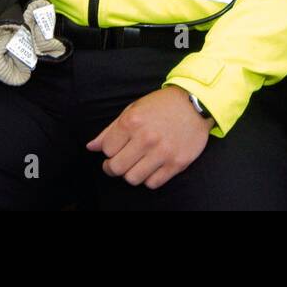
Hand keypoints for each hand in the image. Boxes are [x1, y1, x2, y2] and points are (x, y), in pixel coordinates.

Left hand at [87, 86, 212, 188]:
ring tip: (136, 165)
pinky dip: (148, 179)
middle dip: (113, 168)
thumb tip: (91, 147)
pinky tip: (151, 167)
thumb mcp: (133, 110)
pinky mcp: (177, 163)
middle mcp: (146, 138)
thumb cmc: (161, 106)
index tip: (114, 150)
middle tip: (118, 164)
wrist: (195, 103)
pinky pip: (153, 183)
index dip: (108, 152)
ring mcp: (162, 152)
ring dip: (131, 174)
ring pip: (133, 179)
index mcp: (132, 122)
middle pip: (117, 168)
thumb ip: (110, 130)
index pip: (107, 150)